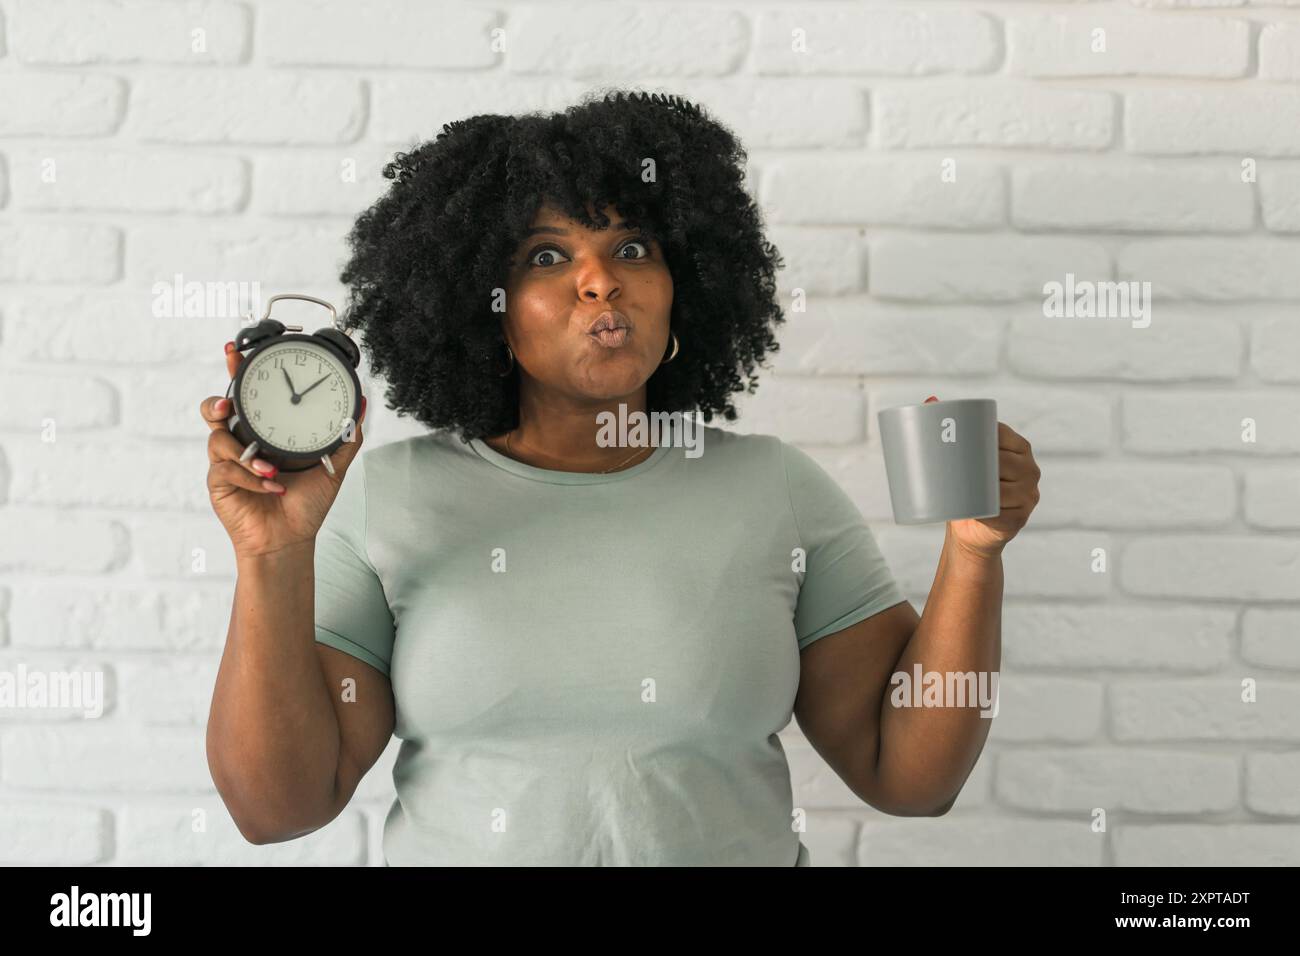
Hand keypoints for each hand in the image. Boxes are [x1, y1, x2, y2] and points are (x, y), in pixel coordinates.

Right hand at [202, 341, 366, 558]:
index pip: (247, 395)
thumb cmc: (306, 502)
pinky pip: (226, 470)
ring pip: (217, 439)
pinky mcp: (220, 483)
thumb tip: (362, 402)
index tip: (234, 351)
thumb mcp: (334, 465)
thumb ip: (345, 435)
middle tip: (228, 404)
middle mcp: (241, 441)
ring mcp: (227, 461)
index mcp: (263, 430)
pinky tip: (272, 486)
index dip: (236, 371)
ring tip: (271, 467)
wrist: (291, 538)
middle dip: (219, 401)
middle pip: (216, 409)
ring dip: (246, 453)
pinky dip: (252, 478)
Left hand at [923, 395, 1040, 559]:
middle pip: (1004, 461)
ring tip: (964, 486)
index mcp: (1020, 448)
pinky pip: (1006, 514)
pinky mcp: (1019, 519)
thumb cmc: (966, 488)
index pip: (1002, 434)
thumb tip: (930, 400)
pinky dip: (993, 512)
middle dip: (981, 462)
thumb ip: (951, 431)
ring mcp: (1028, 495)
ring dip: (987, 488)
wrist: (971, 531)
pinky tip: (983, 510)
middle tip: (949, 463)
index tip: (957, 436)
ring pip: (1005, 488)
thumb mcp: (963, 459)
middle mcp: (1030, 469)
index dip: (982, 434)